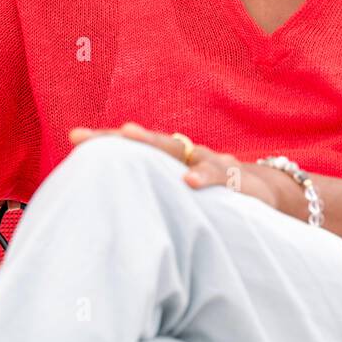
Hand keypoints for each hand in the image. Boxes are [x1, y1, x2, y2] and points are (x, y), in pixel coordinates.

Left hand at [68, 122, 289, 212]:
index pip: (135, 146)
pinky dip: (204, 177)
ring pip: (180, 150)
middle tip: (89, 136)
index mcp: (171, 159)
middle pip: (150, 141)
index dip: (106, 140)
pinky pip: (219, 176)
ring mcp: (210, 163)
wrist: (267, 192)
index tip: (74, 137)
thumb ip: (154, 193)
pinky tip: (188, 181)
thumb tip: (111, 207)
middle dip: (119, 137)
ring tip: (129, 135)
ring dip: (154, 143)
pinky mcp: (235, 181)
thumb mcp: (181, 194)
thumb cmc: (214, 196)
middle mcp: (187, 155)